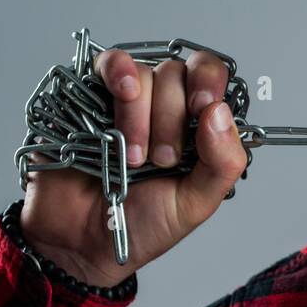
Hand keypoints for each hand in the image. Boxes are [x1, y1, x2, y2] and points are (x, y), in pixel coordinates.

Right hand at [18, 48, 249, 287]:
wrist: (83, 243)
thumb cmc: (142, 224)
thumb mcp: (197, 202)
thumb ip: (222, 162)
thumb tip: (221, 112)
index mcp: (196, 124)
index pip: (211, 76)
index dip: (209, 84)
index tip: (202, 109)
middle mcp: (163, 104)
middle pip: (178, 73)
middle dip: (171, 118)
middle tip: (161, 159)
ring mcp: (125, 98)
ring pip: (145, 73)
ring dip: (140, 116)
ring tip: (132, 159)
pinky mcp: (88, 95)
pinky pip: (108, 63)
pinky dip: (118, 73)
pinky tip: (121, 95)